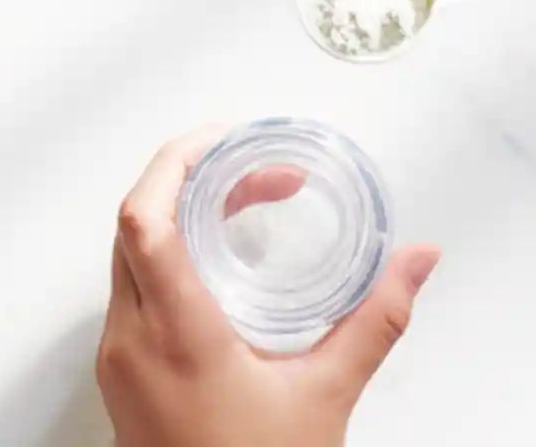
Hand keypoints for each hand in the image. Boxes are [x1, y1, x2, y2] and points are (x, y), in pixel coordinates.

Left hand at [96, 128, 440, 446]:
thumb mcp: (327, 395)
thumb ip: (376, 321)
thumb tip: (415, 262)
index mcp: (175, 336)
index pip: (146, 220)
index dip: (177, 161)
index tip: (224, 139)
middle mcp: (131, 340)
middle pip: (136, 223)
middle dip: (193, 178)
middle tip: (254, 169)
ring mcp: (120, 359)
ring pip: (130, 254)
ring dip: (180, 216)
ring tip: (242, 203)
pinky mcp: (124, 374)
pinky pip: (132, 289)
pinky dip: (170, 256)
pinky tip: (218, 263)